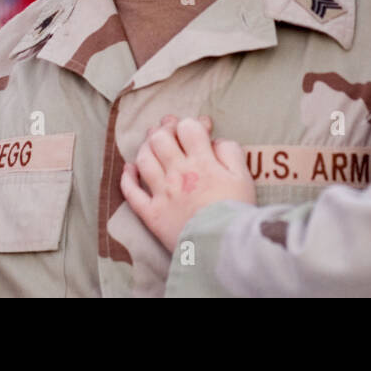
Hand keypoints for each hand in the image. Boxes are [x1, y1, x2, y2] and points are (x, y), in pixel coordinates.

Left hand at [121, 116, 254, 251]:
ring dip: (146, 147)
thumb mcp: (243, 177)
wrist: (222, 247)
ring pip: (144, 159)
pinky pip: (131, 192)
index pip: (187, 128)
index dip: (191, 123)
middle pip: (160, 139)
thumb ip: (230, 152)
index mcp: (202, 162)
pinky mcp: (151, 213)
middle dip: (164, 129)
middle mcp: (178, 173)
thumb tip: (215, 141)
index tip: (199, 129)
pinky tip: (129, 169)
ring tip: (152, 145)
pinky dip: (127, 178)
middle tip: (170, 130)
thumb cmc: (236, 211)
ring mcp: (162, 192)